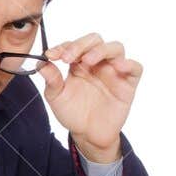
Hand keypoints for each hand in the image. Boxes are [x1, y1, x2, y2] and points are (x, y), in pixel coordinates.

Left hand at [37, 33, 141, 162]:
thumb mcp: (56, 97)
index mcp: (79, 63)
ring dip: (101, 50)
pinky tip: (119, 66)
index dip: (62, 47)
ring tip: (89, 61)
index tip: (51, 55)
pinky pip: (135, 68)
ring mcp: (114, 71)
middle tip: (68, 57)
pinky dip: (129, 64)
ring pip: (116, 48)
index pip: (73, 45)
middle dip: (81, 45)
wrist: (88, 135)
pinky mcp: (128, 83)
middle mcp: (98, 63)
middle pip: (95, 40)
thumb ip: (51, 80)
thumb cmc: (73, 113)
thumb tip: (40, 62)